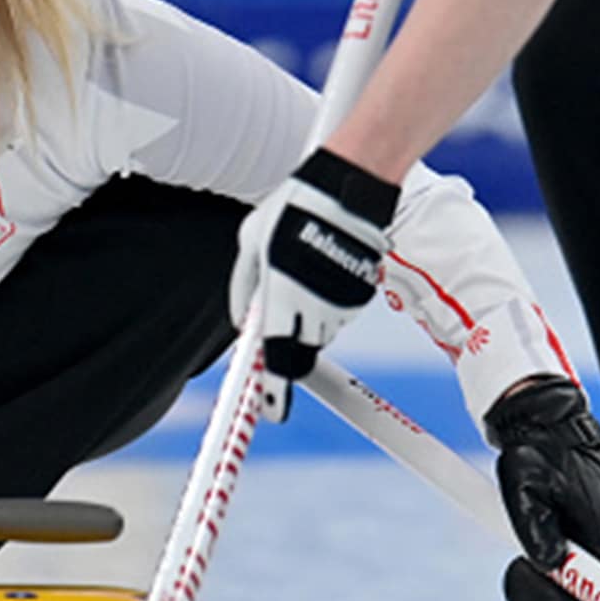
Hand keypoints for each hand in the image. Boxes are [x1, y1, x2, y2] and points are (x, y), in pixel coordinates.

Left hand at [230, 148, 398, 420]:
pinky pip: (340, 312)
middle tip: (284, 311)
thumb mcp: (251, 242)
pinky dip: (329, 300)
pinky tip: (323, 266)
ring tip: (303, 271)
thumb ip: (242, 285)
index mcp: (281, 298)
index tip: (270, 410)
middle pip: (300, 351)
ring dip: (310, 316)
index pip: (276, 359)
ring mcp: (341, 304)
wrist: (348, 190)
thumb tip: (238, 319)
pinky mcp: (360, 295)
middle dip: (290, 341)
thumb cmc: (293, 209)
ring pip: (322, 331)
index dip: (273, 391)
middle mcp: (314, 309)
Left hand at [484, 377, 599, 600]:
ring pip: (584, 560)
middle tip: (515, 569)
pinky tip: (542, 523)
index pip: (595, 584)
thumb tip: (550, 566)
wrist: (543, 415)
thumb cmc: (532, 448)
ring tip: (526, 533)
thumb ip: (534, 529)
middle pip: (590, 577)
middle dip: (553, 582)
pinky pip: (584, 542)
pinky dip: (562, 545)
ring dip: (555, 561)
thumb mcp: (522, 488)